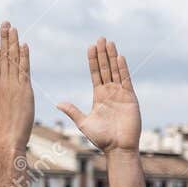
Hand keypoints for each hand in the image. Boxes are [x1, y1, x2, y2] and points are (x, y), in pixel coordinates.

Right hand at [0, 21, 33, 149]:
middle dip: (4, 38)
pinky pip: (25, 69)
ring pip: (14, 59)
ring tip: (14, 28)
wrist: (8, 138)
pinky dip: (25, 57)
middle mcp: (3, 82)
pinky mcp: (25, 90)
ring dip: (14, 43)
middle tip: (5, 22)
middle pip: (3, 56)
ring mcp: (14, 85)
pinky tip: (24, 45)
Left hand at [58, 38, 140, 152]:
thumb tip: (57, 103)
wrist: (118, 148)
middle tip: (101, 38)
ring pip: (115, 71)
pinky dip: (123, 69)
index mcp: (99, 96)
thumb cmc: (101, 138)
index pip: (95, 73)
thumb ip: (73, 111)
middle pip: (105, 68)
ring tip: (110, 43)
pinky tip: (120, 57)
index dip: (93, 60)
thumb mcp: (83, 123)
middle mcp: (110, 92)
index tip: (91, 46)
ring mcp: (121, 94)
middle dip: (103, 54)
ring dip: (112, 57)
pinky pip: (126, 80)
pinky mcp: (130, 98)